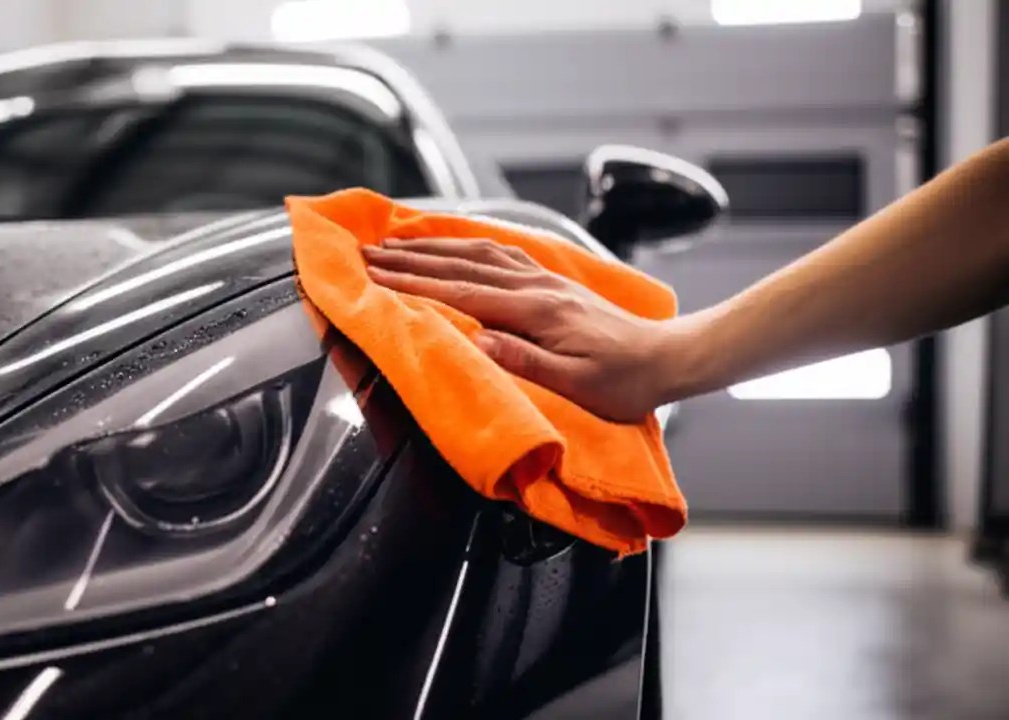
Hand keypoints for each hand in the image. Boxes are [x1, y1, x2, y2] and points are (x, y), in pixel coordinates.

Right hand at [362, 238, 684, 422]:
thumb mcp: (576, 383)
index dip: (413, 284)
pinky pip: (500, 252)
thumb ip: (525, 359)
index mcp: (535, 311)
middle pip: (460, 265)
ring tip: (395, 244)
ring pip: (477, 252)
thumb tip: (478, 340)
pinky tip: (452, 243)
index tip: (374, 276)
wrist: (667, 358)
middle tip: (367, 253)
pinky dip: (467, 243)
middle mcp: (536, 286)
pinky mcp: (551, 281)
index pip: (460, 293)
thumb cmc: (622, 382)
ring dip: (433, 247)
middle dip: (410, 258)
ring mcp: (544, 279)